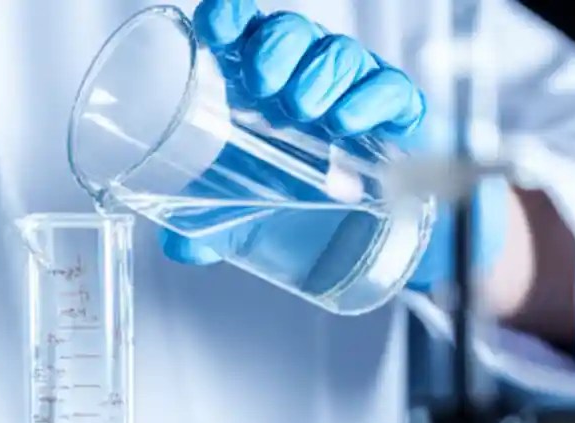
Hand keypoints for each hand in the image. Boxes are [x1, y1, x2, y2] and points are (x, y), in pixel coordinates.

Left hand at [162, 0, 426, 273]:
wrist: (349, 232)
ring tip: (305, 111)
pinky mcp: (391, 112)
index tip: (215, 29)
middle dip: (276, 50)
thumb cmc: (284, 196)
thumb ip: (202, 227)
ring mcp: (347, 88)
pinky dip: (373, 99)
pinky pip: (391, 90)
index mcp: (253, 77)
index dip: (229, 16)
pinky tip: (350, 122)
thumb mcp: (235, 214)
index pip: (240, 26)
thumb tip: (182, 248)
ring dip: (321, 75)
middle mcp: (300, 71)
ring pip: (340, 54)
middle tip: (263, 87)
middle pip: (290, 32)